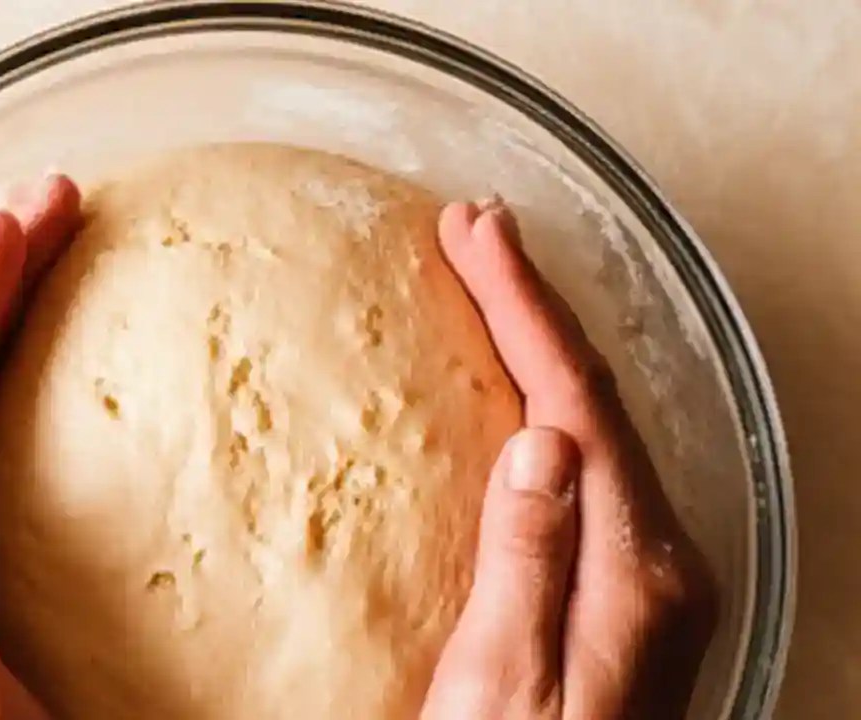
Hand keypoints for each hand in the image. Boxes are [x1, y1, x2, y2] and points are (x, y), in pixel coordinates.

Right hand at [421, 201, 717, 718]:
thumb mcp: (502, 684)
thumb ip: (528, 562)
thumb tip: (542, 439)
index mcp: (634, 571)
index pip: (576, 405)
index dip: (524, 308)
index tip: (473, 234)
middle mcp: (660, 558)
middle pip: (597, 399)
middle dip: (535, 304)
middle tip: (475, 230)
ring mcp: (647, 571)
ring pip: (596, 425)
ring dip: (542, 346)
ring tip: (491, 281)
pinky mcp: (622, 586)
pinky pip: (590, 464)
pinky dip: (551, 403)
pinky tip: (522, 387)